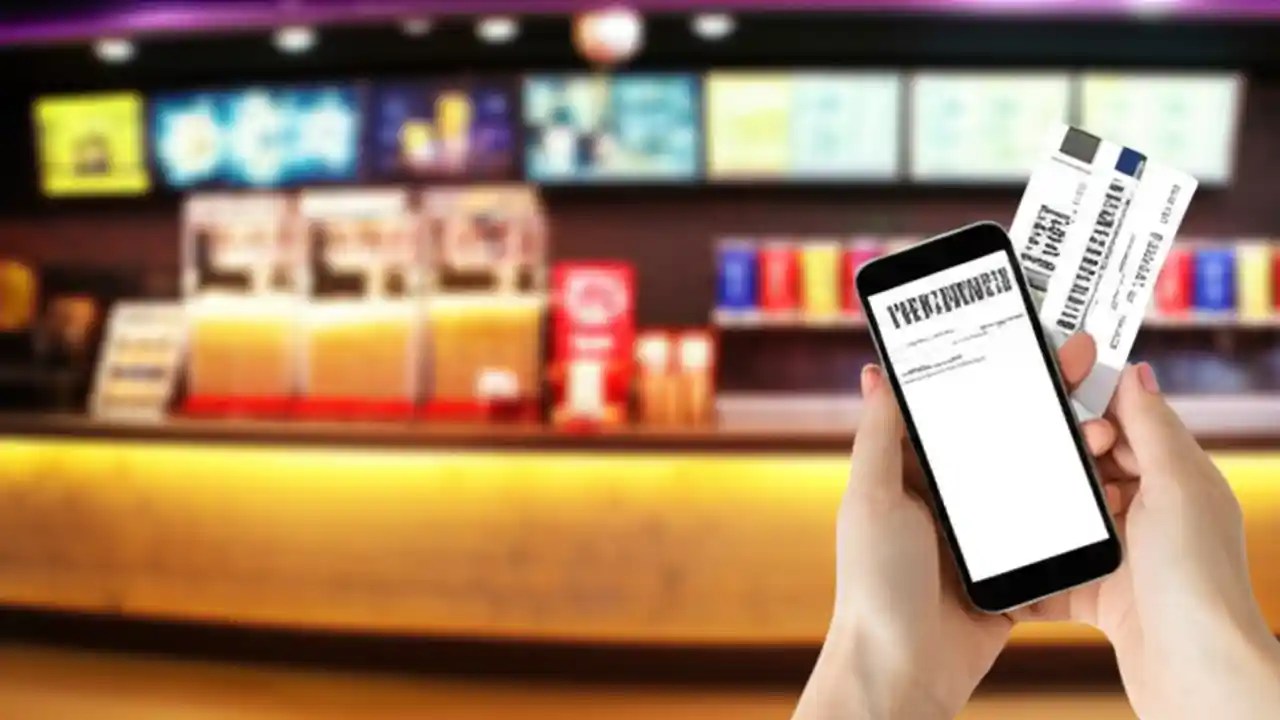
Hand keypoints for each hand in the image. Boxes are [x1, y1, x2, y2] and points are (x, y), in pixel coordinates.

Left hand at [793, 334, 1111, 719]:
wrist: (903, 669)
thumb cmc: (875, 582)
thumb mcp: (870, 497)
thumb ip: (880, 435)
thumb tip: (879, 372)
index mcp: (908, 474)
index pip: (953, 407)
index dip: (987, 371)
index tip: (1026, 338)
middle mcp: (944, 497)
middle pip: (1000, 434)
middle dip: (1041, 399)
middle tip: (1082, 363)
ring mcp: (980, 532)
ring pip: (1031, 475)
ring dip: (1066, 448)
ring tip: (1101, 424)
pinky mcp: (1009, 566)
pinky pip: (1047, 525)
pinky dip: (1075, 505)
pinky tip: (1104, 478)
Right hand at [1012, 361, 1279, 718]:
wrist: (1193, 670)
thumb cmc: (1196, 579)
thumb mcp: (1176, 486)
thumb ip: (1152, 427)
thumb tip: (1138, 372)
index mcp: (1179, 480)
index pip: (1131, 425)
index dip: (1095, 408)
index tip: (1054, 393)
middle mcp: (1154, 514)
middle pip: (1094, 467)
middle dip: (1062, 457)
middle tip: (1028, 448)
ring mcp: (1125, 555)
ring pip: (1070, 514)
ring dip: (1044, 507)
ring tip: (1011, 493)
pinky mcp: (1099, 593)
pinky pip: (1056, 566)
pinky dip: (1034, 561)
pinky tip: (1006, 548)